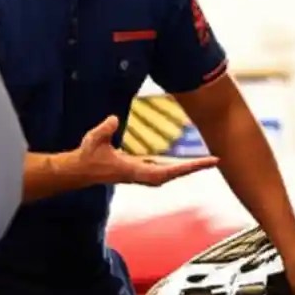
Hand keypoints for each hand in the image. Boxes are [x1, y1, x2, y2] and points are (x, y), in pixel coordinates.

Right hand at [74, 115, 218, 185]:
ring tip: (205, 161)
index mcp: (133, 171)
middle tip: (214, 160)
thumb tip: (114, 119)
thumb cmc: (87, 155)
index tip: (200, 165)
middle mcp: (140, 175)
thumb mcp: (93, 139)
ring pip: (169, 173)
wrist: (79, 171)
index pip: (165, 172)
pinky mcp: (138, 170)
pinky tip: (185, 163)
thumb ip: (104, 129)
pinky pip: (163, 169)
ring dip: (186, 168)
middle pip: (173, 174)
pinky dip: (176, 166)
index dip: (185, 168)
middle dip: (193, 167)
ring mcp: (140, 174)